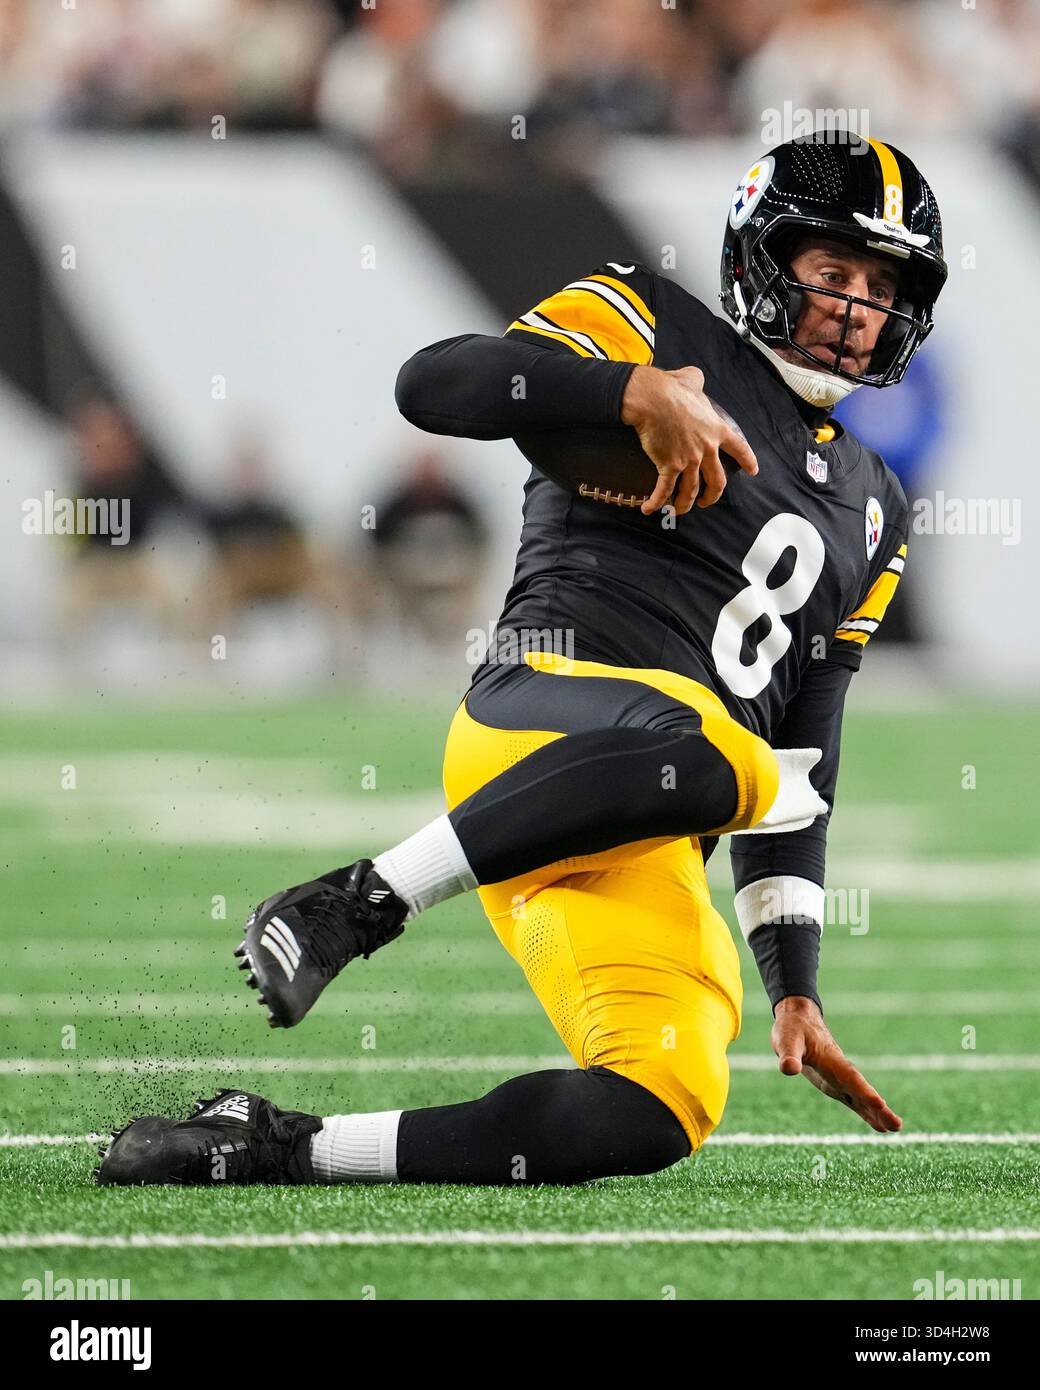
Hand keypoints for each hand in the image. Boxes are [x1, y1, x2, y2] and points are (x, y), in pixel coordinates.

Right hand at [620, 364, 757, 515]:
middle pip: (717, 480)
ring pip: (691, 490)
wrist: (652, 398)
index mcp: (716, 429)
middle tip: (707, 501)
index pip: (739, 448)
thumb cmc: (670, 388)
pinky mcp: (669, 465)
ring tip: (680, 509)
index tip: (753, 471)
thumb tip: (695, 377)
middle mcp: (706, 448)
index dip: (747, 461)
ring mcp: (689, 459)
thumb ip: (697, 381)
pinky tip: (650, 508)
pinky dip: (657, 502)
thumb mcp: (691, 379)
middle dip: (713, 495)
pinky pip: (664, 490)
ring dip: (685, 503)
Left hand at [771, 996, 902, 1132]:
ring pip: (861, 1097)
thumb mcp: (786, 1040)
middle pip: (863, 1091)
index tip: (881, 1105)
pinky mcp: (834, 1083)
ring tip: (895, 1129)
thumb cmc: (792, 1029)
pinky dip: (866, 1111)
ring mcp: (840, 1078)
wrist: (799, 1018)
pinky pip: (853, 1099)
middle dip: (879, 1108)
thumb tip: (788, 1069)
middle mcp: (841, 1070)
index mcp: (832, 1060)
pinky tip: (878, 1124)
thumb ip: (788, 1055)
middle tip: (897, 1126)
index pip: (851, 1079)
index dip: (865, 1092)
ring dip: (877, 1113)